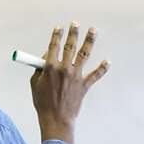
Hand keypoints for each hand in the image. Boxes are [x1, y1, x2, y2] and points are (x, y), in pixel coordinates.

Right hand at [30, 22, 108, 143]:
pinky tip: (108, 61)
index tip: (59, 28)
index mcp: (50, 68)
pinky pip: (95, 74)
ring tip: (93, 30)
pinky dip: (102, 68)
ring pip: (84, 55)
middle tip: (75, 24)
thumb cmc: (42, 102)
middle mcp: (64, 69)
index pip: (54, 46)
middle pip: (70, 46)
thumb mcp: (34, 84)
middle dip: (73, 33)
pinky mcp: (84, 85)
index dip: (56, 35)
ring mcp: (76, 76)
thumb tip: (47, 57)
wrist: (56, 119)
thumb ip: (39, 69)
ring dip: (89, 41)